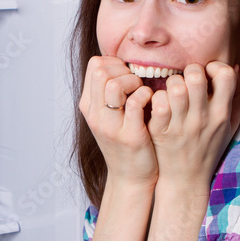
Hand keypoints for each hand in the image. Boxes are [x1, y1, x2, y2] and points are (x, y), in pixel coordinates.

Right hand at [79, 56, 157, 187]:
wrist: (130, 177)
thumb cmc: (124, 141)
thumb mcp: (108, 116)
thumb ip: (109, 92)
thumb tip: (121, 64)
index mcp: (88, 106)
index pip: (94, 66)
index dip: (114, 63)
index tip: (127, 75)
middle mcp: (94, 115)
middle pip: (100, 71)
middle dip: (123, 70)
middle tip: (135, 83)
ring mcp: (110, 126)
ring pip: (114, 84)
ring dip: (134, 81)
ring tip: (142, 91)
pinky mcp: (129, 136)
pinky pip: (136, 102)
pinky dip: (146, 95)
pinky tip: (151, 102)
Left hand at [147, 62, 239, 197]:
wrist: (186, 180)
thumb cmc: (208, 149)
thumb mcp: (230, 126)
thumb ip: (236, 98)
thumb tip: (233, 67)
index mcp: (221, 115)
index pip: (225, 76)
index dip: (215, 67)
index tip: (207, 74)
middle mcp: (202, 119)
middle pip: (196, 76)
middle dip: (190, 71)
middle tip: (186, 80)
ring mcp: (181, 126)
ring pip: (176, 87)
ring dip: (172, 83)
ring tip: (172, 91)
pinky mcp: (161, 131)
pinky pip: (158, 103)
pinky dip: (157, 98)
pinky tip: (161, 103)